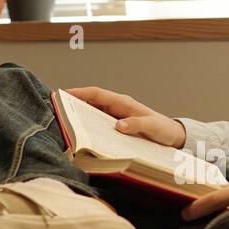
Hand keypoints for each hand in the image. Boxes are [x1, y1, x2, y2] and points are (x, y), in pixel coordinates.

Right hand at [66, 86, 185, 148]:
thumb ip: (137, 124)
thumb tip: (119, 126)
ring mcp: (115, 116)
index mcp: (123, 103)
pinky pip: (98, 123)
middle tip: (55, 108)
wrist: (172, 135)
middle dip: (73, 103)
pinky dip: (88, 125)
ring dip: (79, 115)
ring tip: (62, 122)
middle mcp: (117, 107)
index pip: (97, 94)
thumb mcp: (152, 127)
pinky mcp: (116, 125)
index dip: (79, 93)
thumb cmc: (163, 129)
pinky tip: (80, 134)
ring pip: (92, 113)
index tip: (63, 94)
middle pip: (90, 102)